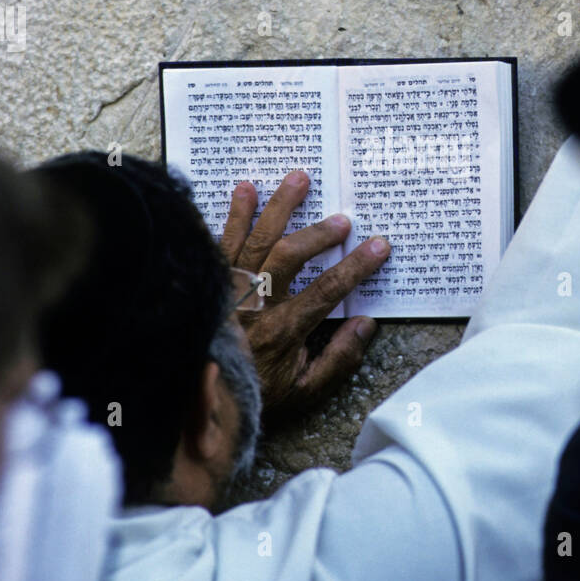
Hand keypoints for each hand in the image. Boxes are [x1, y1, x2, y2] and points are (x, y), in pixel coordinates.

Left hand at [219, 172, 389, 417]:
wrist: (200, 402)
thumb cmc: (256, 393)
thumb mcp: (305, 392)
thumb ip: (338, 360)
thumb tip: (366, 325)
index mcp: (283, 331)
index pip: (327, 291)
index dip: (356, 267)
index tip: (379, 246)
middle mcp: (255, 304)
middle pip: (288, 256)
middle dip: (318, 234)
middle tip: (342, 219)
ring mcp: (229, 290)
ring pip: (255, 240)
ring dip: (279, 207)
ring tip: (298, 178)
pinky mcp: (210, 281)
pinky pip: (221, 242)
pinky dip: (233, 215)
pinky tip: (244, 189)